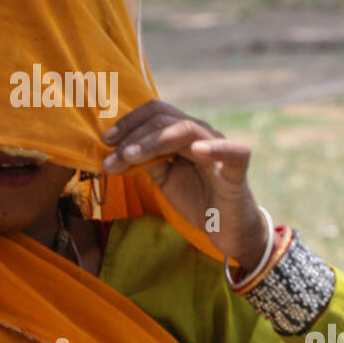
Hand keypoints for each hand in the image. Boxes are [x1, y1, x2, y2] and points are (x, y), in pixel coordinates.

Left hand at [102, 100, 270, 271]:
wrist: (226, 228)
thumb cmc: (197, 198)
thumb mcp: (164, 179)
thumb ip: (148, 161)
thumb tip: (118, 149)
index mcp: (183, 134)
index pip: (156, 114)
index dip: (129, 122)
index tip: (106, 140)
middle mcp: (201, 134)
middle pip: (166, 119)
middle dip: (134, 135)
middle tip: (111, 155)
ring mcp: (220, 148)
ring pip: (187, 130)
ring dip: (154, 141)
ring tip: (130, 156)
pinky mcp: (237, 169)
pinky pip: (233, 152)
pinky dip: (215, 148)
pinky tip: (196, 150)